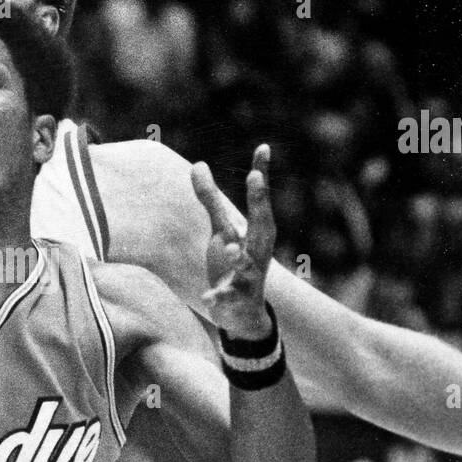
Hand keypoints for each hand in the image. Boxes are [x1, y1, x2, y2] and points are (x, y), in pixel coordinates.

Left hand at [191, 144, 276, 338]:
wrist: (244, 314)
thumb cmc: (233, 264)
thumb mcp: (221, 230)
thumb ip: (210, 200)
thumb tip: (197, 163)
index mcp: (256, 233)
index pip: (260, 200)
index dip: (262, 174)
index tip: (264, 147)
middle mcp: (257, 252)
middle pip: (261, 225)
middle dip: (259, 202)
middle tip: (255, 177)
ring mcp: (248, 277)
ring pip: (247, 265)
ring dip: (240, 255)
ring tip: (230, 246)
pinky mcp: (235, 299)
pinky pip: (227, 298)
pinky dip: (219, 297)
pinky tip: (208, 298)